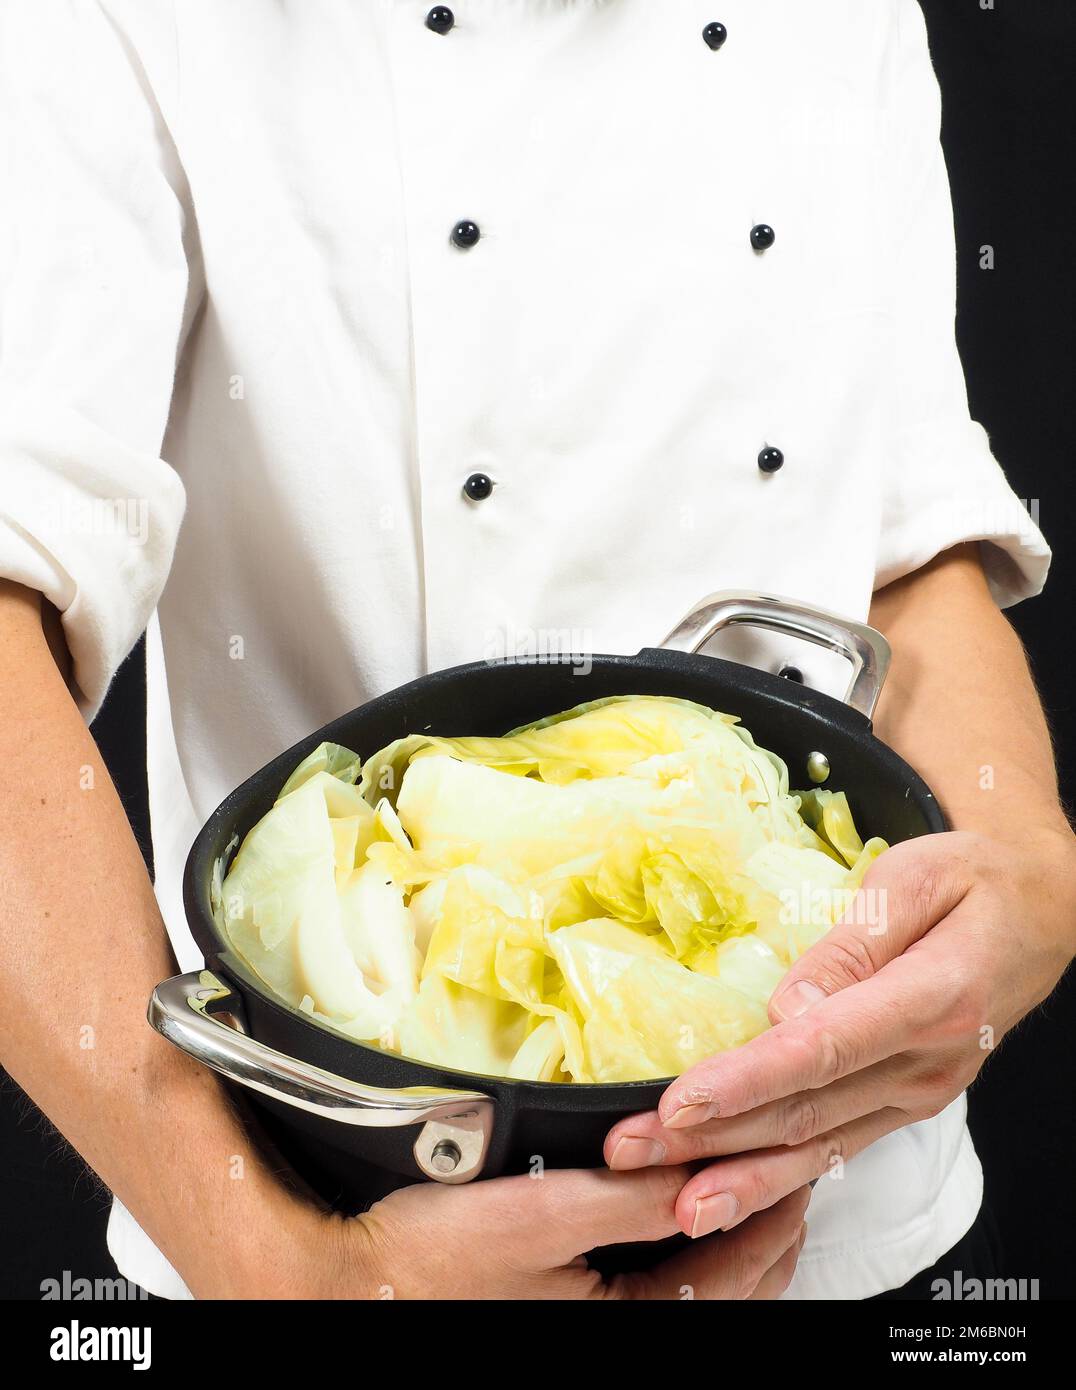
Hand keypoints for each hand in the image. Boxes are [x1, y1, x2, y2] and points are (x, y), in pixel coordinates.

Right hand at [259, 1168, 809, 1299]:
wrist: (358, 1287)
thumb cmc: (438, 1258)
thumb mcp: (541, 1216)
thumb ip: (632, 1200)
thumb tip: (702, 1172)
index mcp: (632, 1324)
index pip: (740, 1265)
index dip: (775, 1202)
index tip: (800, 1152)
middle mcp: (627, 1332)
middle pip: (734, 1287)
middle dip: (771, 1224)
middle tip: (796, 1165)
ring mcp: (605, 1324)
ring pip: (704, 1290)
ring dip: (737, 1237)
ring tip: (755, 1183)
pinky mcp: (581, 1310)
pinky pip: (662, 1286)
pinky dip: (692, 1249)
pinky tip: (687, 1213)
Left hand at [603, 829, 1075, 1238]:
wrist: (1041, 912)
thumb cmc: (975, 881)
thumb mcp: (916, 879)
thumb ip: (853, 943)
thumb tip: (787, 1005)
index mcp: (932, 998)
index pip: (823, 1050)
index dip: (747, 1081)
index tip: (680, 1102)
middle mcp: (926, 1063)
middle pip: (805, 1110)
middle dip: (712, 1137)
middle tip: (632, 1149)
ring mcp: (919, 1092)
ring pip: (817, 1145)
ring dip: (738, 1176)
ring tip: (671, 1200)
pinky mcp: (905, 1102)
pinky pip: (837, 1148)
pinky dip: (781, 1181)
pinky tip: (732, 1199)